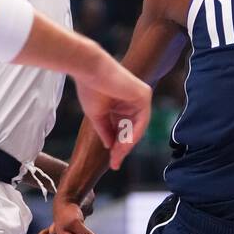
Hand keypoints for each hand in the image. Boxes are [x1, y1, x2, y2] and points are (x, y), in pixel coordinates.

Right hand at [73, 55, 150, 170]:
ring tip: (117, 156)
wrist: (90, 70)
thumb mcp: (98, 116)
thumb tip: (110, 147)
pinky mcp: (144, 95)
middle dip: (123, 148)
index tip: (113, 161)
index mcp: (121, 104)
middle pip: (131, 130)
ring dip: (127, 144)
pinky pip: (142, 121)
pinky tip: (124, 145)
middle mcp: (133, 101)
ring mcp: (140, 98)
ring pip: (137, 128)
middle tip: (115, 163)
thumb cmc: (91, 88)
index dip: (118, 146)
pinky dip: (134, 134)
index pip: (123, 128)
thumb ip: (106, 130)